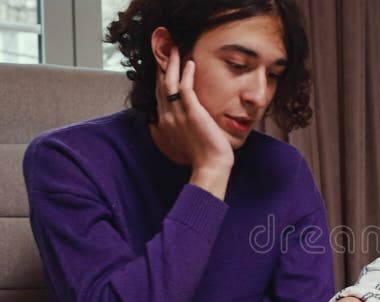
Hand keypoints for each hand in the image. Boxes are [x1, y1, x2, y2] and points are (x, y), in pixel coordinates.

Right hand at [154, 47, 232, 170]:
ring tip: (175, 49)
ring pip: (169, 82)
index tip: (163, 64)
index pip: (159, 94)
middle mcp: (167, 116)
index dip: (160, 77)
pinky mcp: (191, 112)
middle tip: (165, 49)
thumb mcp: (188, 137)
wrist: (210, 166)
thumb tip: (188, 117)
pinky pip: (185, 87)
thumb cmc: (204, 155)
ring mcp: (177, 114)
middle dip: (162, 65)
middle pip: (160, 85)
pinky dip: (186, 73)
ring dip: (172, 64)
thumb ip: (183, 125)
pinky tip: (190, 63)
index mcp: (165, 123)